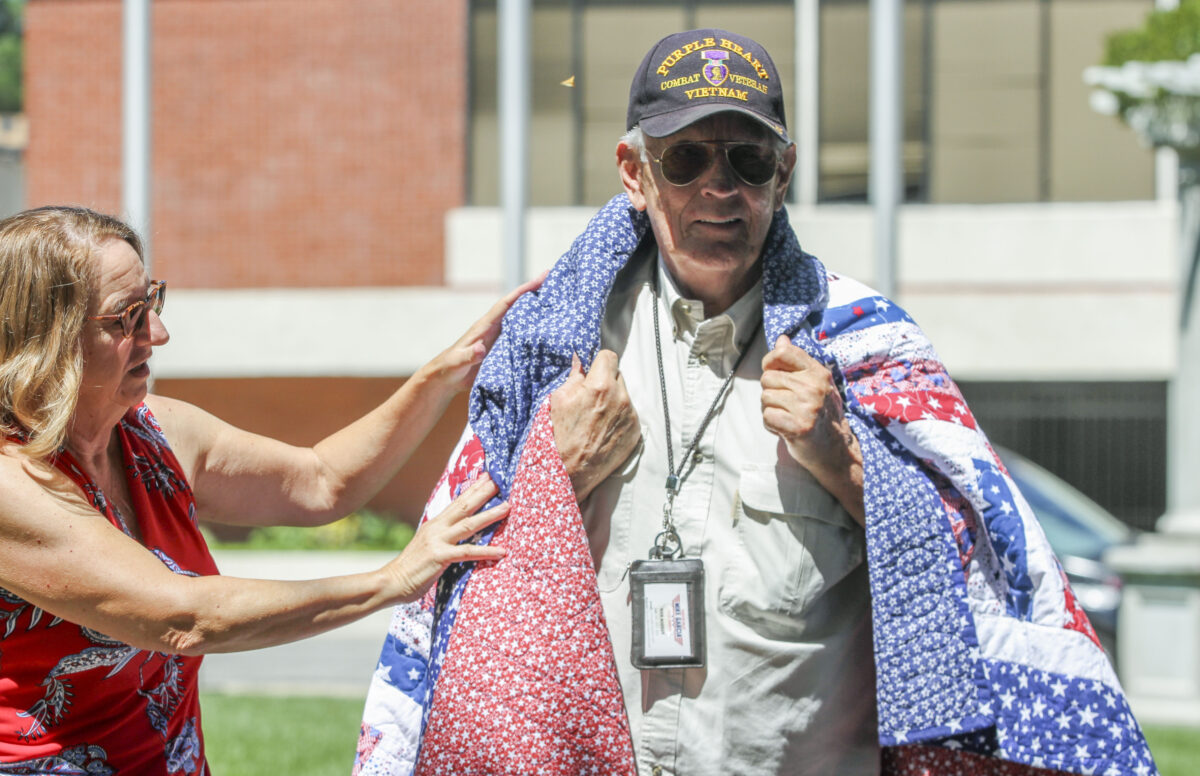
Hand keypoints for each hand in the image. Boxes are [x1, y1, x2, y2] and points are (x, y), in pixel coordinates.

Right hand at [383, 474, 509, 603]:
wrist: (391, 582)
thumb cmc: (411, 568)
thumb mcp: (428, 546)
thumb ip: (442, 538)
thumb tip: (458, 535)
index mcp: (435, 524)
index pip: (457, 502)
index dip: (473, 489)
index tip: (488, 477)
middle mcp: (437, 528)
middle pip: (464, 506)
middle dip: (483, 492)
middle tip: (499, 480)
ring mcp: (438, 541)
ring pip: (469, 524)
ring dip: (490, 515)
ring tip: (508, 507)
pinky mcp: (439, 556)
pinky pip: (467, 552)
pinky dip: (486, 551)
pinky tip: (502, 551)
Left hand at [425, 272, 546, 391]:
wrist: (447, 378)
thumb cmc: (450, 368)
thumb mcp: (458, 362)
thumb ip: (469, 356)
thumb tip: (482, 349)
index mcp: (485, 325)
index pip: (506, 304)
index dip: (522, 291)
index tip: (540, 279)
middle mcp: (494, 327)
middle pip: (517, 305)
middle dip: (534, 292)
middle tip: (554, 279)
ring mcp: (499, 336)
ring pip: (521, 318)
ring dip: (536, 308)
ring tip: (556, 298)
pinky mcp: (503, 348)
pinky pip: (521, 334)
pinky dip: (533, 328)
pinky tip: (547, 327)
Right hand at [550, 351, 640, 500]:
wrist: (569, 473)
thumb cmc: (559, 437)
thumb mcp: (558, 400)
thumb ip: (574, 377)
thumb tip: (580, 361)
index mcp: (600, 386)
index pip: (608, 357)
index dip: (598, 363)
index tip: (592, 371)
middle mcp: (620, 398)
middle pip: (618, 375)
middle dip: (605, 381)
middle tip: (591, 397)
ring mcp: (630, 416)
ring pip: (624, 394)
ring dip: (613, 399)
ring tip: (596, 417)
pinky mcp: (635, 432)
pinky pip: (629, 413)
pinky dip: (618, 417)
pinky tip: (603, 429)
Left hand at [761, 335, 864, 525]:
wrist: (835, 450)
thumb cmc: (821, 414)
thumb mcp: (815, 383)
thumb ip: (796, 362)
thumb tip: (781, 339)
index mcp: (818, 372)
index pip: (783, 353)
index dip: (770, 362)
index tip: (774, 373)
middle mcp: (814, 387)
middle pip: (767, 378)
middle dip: (772, 392)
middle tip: (788, 405)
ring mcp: (807, 407)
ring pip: (765, 398)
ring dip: (771, 409)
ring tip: (788, 416)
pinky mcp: (798, 426)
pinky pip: (767, 416)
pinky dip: (772, 425)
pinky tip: (786, 428)